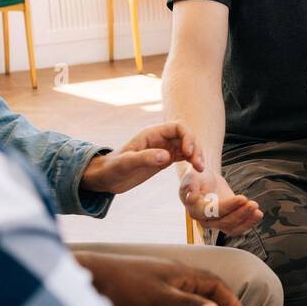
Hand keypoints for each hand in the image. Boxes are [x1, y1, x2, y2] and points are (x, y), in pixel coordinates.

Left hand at [76, 251, 245, 305]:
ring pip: (186, 304)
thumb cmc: (125, 286)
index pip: (214, 285)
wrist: (91, 278)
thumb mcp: (159, 298)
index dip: (229, 301)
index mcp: (181, 273)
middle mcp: (174, 277)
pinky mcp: (146, 295)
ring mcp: (159, 285)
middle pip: (203, 295)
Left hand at [81, 121, 204, 194]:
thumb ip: (145, 158)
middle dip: (195, 147)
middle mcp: (160, 139)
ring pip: (187, 146)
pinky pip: (183, 156)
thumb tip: (167, 156)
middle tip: (198, 165)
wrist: (106, 178)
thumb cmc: (112, 168)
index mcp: (152, 134)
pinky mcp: (164, 159)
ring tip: (201, 169)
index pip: (178, 127)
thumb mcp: (126, 163)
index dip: (188, 137)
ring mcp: (163, 149)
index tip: (188, 153)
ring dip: (196, 155)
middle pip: (186, 136)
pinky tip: (196, 170)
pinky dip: (191, 161)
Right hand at [179, 166, 262, 236]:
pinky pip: (238, 228)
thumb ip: (191, 186)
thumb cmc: (197, 178)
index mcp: (196, 210)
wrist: (205, 180)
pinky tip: (258, 215)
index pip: (213, 212)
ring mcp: (216, 223)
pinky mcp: (227, 222)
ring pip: (232, 228)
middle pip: (224, 222)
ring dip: (246, 221)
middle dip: (241, 213)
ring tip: (257, 210)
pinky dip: (249, 223)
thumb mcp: (192, 177)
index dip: (229, 206)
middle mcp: (205, 220)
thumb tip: (192, 198)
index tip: (242, 198)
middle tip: (253, 203)